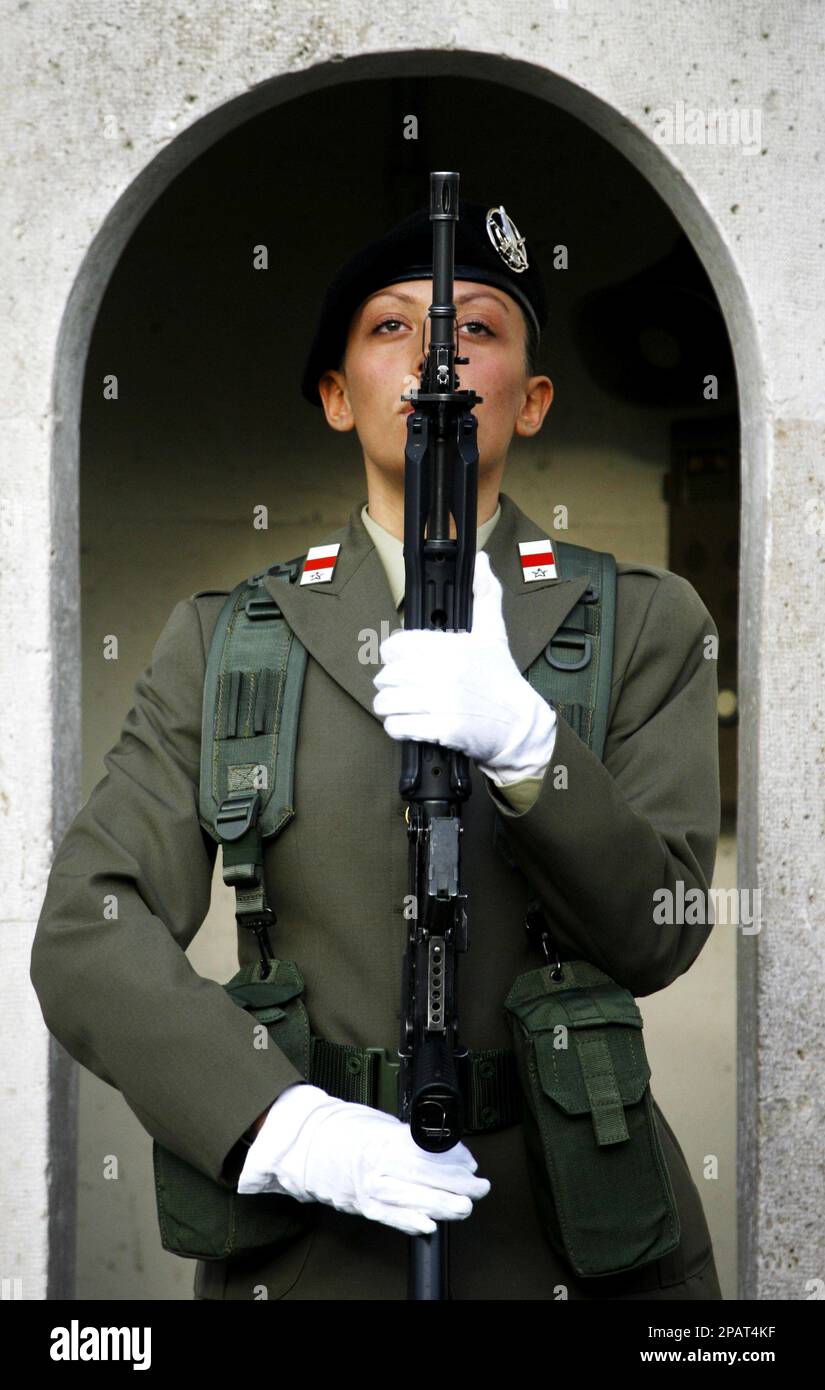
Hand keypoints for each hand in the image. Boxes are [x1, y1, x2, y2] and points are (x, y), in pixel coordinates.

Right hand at [237, 1083, 490, 1236]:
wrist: (302, 1143)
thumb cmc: (339, 1129)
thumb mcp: (376, 1123)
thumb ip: (404, 1137)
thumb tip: (436, 1146)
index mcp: (382, 1137)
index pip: (425, 1150)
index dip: (452, 1159)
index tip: (470, 1162)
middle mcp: (375, 1162)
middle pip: (424, 1175)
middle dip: (457, 1184)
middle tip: (479, 1187)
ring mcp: (367, 1185)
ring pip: (411, 1198)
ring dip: (442, 1205)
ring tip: (465, 1208)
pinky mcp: (360, 1204)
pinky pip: (388, 1215)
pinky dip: (409, 1221)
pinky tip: (429, 1226)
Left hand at [372, 550, 556, 783]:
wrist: (519, 724)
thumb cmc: (502, 679)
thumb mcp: (493, 633)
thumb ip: (485, 594)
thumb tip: (481, 561)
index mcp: (449, 646)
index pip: (395, 646)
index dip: (395, 655)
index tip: (404, 662)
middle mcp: (442, 672)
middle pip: (387, 676)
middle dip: (392, 684)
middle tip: (405, 688)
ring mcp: (440, 702)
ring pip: (386, 702)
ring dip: (391, 707)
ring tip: (404, 706)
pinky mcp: (440, 730)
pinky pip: (397, 727)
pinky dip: (398, 728)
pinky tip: (410, 724)